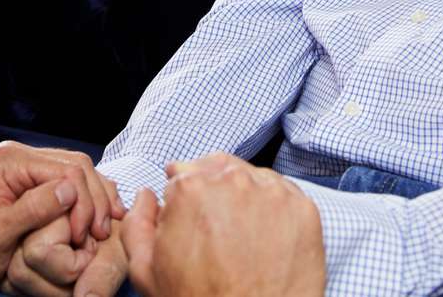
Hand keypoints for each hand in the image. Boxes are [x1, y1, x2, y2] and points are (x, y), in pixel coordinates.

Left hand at [0, 142, 123, 295]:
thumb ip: (33, 209)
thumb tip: (70, 191)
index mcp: (10, 161)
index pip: (65, 169)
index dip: (83, 201)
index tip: (85, 236)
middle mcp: (21, 156)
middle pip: (77, 166)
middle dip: (94, 200)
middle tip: (101, 233)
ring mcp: (29, 167)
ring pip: (79, 173)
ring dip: (95, 201)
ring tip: (103, 230)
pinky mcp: (35, 182)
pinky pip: (71, 184)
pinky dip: (87, 201)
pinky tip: (97, 219)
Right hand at [121, 154, 325, 296]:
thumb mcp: (147, 271)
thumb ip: (139, 224)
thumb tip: (148, 197)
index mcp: (190, 188)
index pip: (183, 175)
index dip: (183, 200)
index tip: (190, 219)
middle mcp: (233, 181)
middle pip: (219, 170)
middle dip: (213, 191)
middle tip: (215, 227)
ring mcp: (273, 194)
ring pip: (253, 179)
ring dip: (244, 197)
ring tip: (241, 235)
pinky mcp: (303, 210)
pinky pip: (284, 196)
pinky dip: (274, 210)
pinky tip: (265, 238)